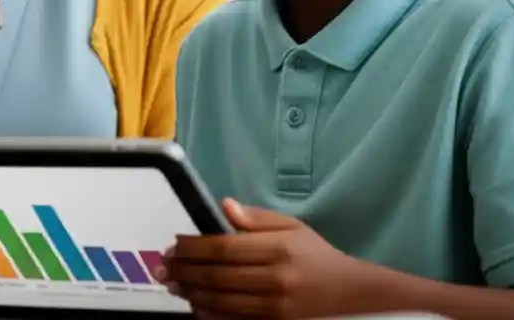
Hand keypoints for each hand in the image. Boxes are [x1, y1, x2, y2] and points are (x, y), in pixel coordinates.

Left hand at [158, 198, 366, 318]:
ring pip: (220, 302)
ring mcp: (274, 308)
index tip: (174, 244)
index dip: (193, 247)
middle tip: (162, 265)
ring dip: (190, 292)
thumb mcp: (293, 227)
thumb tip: (224, 205)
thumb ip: (257, 218)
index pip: (224, 248)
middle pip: (217, 276)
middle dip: (184, 270)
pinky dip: (209, 313)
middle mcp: (275, 280)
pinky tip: (194, 303)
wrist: (351, 295)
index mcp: (278, 249)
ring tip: (171, 283)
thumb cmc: (317, 256)